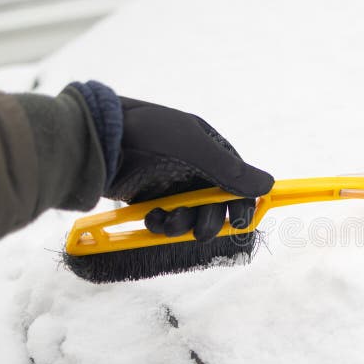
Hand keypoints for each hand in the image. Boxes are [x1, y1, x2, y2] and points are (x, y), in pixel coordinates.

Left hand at [105, 97, 273, 240]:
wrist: (94, 136)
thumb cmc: (146, 132)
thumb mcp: (192, 146)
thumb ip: (229, 169)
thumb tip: (268, 185)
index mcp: (208, 148)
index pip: (236, 181)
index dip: (241, 204)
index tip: (240, 223)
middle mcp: (192, 166)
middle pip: (215, 204)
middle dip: (209, 221)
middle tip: (201, 232)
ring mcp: (169, 182)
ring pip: (190, 215)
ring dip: (182, 225)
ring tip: (165, 222)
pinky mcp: (146, 196)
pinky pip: (165, 217)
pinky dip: (161, 223)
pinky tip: (150, 217)